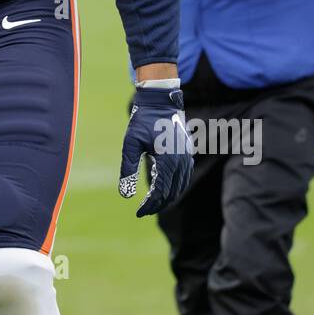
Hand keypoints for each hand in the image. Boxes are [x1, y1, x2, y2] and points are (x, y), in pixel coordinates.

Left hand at [119, 85, 194, 216]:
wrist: (161, 102)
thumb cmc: (143, 121)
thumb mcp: (130, 144)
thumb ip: (128, 169)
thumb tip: (125, 195)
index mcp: (168, 160)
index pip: (160, 192)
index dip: (149, 205)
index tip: (138, 212)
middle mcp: (181, 161)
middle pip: (172, 193)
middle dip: (158, 204)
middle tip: (143, 210)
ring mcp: (187, 157)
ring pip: (180, 186)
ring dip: (167, 197)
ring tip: (152, 203)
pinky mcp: (188, 153)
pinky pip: (184, 176)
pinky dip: (175, 186)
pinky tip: (163, 189)